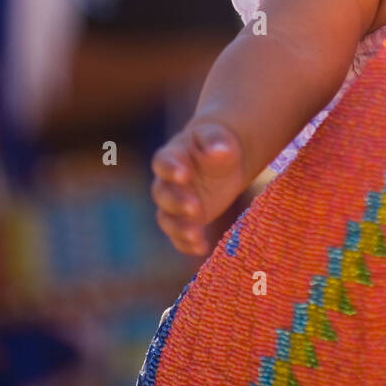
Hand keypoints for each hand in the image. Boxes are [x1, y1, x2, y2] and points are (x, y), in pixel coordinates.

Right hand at [151, 118, 248, 254]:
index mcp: (172, 156)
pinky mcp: (185, 221)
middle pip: (163, 195)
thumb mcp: (217, 137)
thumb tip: (220, 149)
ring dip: (179, 229)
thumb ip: (215, 141)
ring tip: (196, 236)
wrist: (222, 161)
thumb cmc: (216, 144)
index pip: (163, 163)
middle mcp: (167, 183)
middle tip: (195, 207)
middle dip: (177, 203)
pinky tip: (202, 248)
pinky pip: (179, 237)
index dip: (170, 170)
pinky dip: (187, 244)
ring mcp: (174, 204)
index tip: (184, 175)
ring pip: (167, 219)